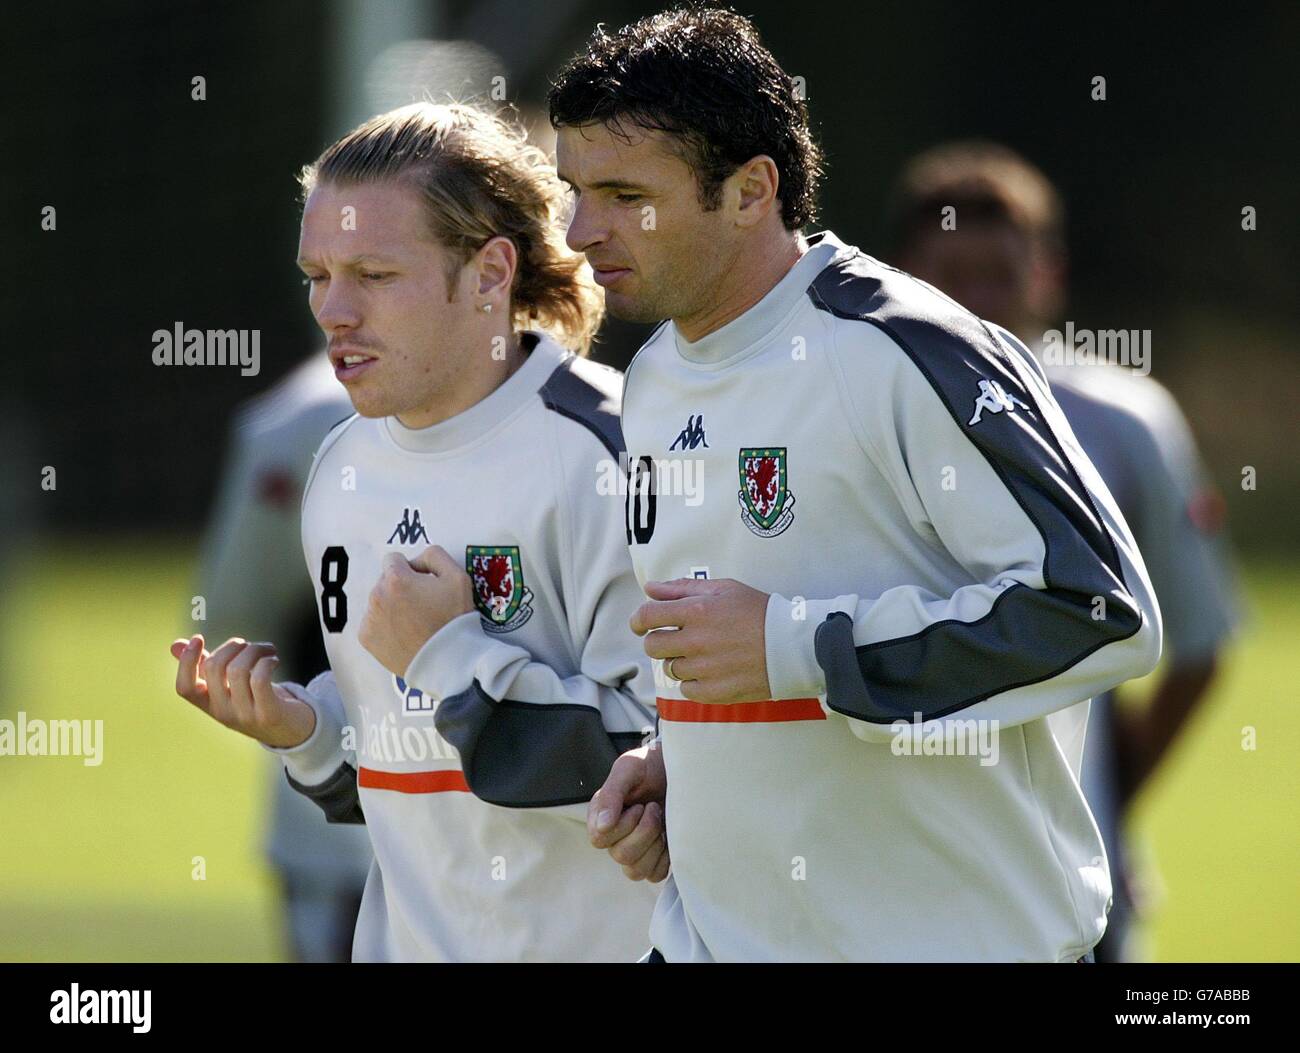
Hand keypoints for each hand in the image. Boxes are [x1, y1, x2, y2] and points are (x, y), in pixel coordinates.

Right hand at [170, 634, 315, 748]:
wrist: (292, 729)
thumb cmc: (257, 700)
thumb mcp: (229, 686)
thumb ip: (204, 667)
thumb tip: (176, 645)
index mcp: (209, 706)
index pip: (185, 688)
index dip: (186, 662)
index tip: (198, 638)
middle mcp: (223, 713)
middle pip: (214, 668)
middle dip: (233, 645)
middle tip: (250, 645)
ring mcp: (245, 715)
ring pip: (238, 669)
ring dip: (254, 650)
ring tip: (267, 650)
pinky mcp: (268, 713)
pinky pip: (259, 679)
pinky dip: (266, 662)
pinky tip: (274, 660)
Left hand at [358, 545, 473, 676]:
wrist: (447, 661)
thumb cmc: (453, 618)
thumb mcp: (457, 577)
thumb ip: (435, 555)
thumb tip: (416, 561)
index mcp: (396, 578)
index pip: (393, 559)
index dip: (411, 569)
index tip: (423, 584)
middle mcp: (376, 595)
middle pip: (385, 581)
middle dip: (400, 588)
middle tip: (422, 606)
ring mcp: (369, 618)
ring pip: (378, 602)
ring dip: (392, 606)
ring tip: (414, 623)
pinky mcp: (366, 638)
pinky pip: (373, 623)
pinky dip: (385, 626)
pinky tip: (404, 635)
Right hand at [588, 743, 669, 881]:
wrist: (677, 769)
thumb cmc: (648, 766)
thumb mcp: (628, 769)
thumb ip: (612, 794)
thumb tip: (602, 826)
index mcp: (600, 818)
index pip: (600, 839)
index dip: (623, 825)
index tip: (639, 804)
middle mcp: (614, 839)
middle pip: (621, 856)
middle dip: (645, 830)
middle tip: (653, 808)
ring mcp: (634, 852)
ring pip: (636, 870)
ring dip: (655, 844)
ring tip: (662, 821)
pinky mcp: (654, 860)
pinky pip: (655, 874)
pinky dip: (665, 858)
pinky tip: (669, 836)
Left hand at [631, 577, 771, 702]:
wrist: (792, 646)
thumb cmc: (759, 612)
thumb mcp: (724, 589)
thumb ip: (683, 588)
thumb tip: (650, 589)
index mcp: (696, 611)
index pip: (647, 616)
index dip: (638, 620)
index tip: (640, 624)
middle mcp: (696, 641)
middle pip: (652, 645)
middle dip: (659, 641)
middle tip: (677, 639)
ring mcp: (704, 669)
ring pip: (670, 668)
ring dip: (680, 661)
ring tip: (704, 654)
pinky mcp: (714, 692)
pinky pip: (685, 690)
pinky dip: (693, 682)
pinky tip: (711, 671)